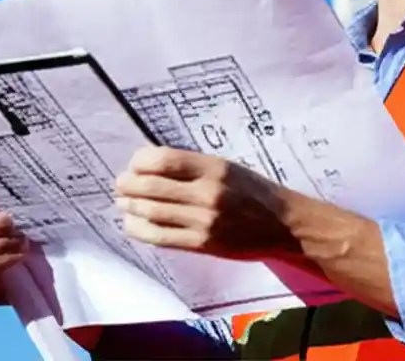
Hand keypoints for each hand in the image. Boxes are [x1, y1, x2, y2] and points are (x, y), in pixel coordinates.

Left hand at [113, 147, 302, 261]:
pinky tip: (133, 224)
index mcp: (215, 167)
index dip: (139, 161)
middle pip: (150, 186)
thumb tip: (150, 166)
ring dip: (129, 207)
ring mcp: (204, 221)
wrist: (284, 224)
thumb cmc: (254, 191)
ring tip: (124, 203)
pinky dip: (139, 229)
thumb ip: (194, 167)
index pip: (163, 160)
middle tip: (120, 184)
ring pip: (150, 212)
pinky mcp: (202, 244)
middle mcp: (208, 193)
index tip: (134, 164)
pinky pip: (159, 237)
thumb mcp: (229, 168)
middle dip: (127, 185)